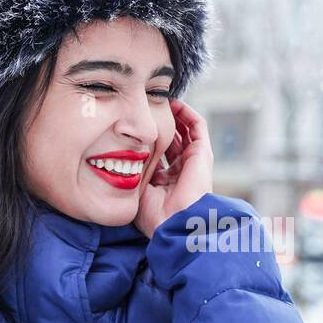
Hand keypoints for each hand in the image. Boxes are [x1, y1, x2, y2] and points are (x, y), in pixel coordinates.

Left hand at [135, 98, 213, 238]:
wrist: (174, 222)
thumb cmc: (153, 215)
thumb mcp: (137, 191)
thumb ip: (133, 174)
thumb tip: (119, 159)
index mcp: (167, 182)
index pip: (159, 155)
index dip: (148, 140)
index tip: (134, 128)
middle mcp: (182, 171)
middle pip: (173, 140)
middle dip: (162, 124)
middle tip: (148, 109)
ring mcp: (194, 162)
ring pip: (187, 130)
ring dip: (175, 114)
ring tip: (160, 101)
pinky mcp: (203, 153)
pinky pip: (198, 126)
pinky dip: (187, 112)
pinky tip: (173, 103)